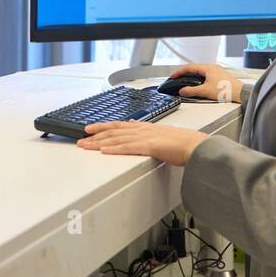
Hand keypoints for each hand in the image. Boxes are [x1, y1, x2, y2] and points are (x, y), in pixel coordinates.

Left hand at [76, 121, 207, 165]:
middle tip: (80, 138)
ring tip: (85, 145)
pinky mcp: (149, 146)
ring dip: (99, 142)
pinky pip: (127, 147)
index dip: (103, 126)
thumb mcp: (161, 134)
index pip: (119, 125)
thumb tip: (134, 125)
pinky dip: (114, 148)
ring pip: (116, 138)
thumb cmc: (182, 143)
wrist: (195, 145)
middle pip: (113, 130)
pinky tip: (103, 150)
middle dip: (95, 134)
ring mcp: (144, 137)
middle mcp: (142, 130)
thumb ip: (146, 130)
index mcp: (145, 127)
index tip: (90, 129)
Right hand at [166, 63, 243, 102]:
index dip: (179, 71)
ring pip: (201, 72)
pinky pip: (206, 75)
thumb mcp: (205, 91)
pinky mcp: (220, 77)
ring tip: (186, 81)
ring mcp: (217, 72)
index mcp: (208, 68)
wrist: (240, 93)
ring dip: (192, 76)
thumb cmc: (227, 90)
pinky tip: (198, 85)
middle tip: (177, 78)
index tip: (173, 75)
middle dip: (185, 73)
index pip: (189, 67)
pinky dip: (199, 79)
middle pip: (195, 68)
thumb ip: (192, 91)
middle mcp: (213, 67)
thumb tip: (182, 91)